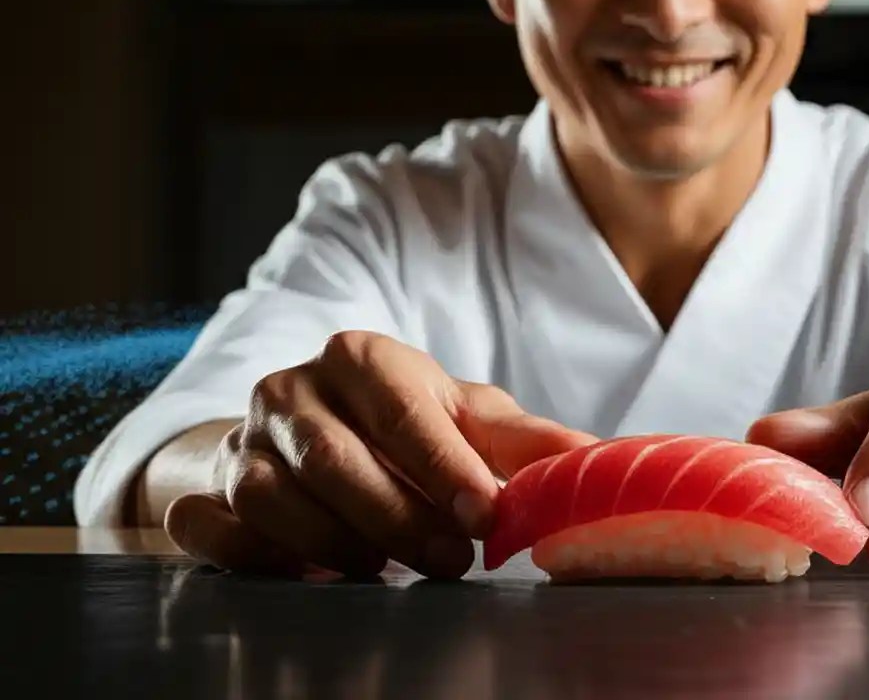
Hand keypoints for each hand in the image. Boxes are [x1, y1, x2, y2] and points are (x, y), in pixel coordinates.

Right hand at [163, 330, 596, 578]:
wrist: (299, 430)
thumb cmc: (398, 423)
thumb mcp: (463, 417)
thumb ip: (526, 442)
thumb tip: (598, 462)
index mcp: (360, 358)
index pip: (403, 412)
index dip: (444, 468)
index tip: (483, 517)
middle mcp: (290, 391)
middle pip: (336, 461)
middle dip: (398, 519)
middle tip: (449, 564)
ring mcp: (239, 442)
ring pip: (272, 500)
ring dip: (335, 545)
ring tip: (385, 570)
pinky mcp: (206, 492)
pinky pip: (215, 531)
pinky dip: (257, 559)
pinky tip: (306, 573)